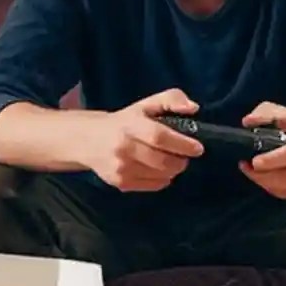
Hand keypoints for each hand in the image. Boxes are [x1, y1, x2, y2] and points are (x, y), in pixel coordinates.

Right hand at [83, 88, 204, 191]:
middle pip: (162, 161)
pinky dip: (163, 179)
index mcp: (130, 125)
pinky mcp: (120, 183)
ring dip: (173, 170)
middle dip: (181, 161)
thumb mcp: (145, 104)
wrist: (88, 140)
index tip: (197, 148)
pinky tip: (157, 168)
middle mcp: (124, 148)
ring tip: (171, 160)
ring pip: (161, 176)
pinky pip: (154, 185)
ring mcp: (121, 168)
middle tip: (185, 156)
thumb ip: (172, 99)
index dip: (182, 144)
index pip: (159, 137)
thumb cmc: (124, 121)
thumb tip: (193, 108)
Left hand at [237, 102, 285, 200]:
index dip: (271, 161)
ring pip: (285, 189)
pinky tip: (267, 178)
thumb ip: (267, 113)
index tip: (253, 162)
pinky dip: (274, 188)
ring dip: (265, 182)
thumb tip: (247, 121)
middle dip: (261, 176)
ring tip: (253, 171)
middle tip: (245, 167)